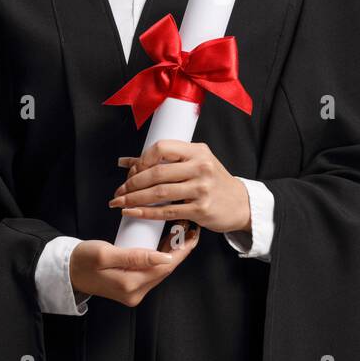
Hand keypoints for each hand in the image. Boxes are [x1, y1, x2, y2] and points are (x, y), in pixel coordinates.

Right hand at [68, 224, 199, 307]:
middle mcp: (135, 294)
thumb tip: (165, 257)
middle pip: (165, 269)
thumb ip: (135, 257)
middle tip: (188, 226)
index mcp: (130, 286)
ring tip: (180, 231)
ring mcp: (133, 293)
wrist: (67, 271)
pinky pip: (151, 271)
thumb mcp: (106, 253)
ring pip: (160, 270)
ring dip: (171, 251)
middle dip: (179, 248)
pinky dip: (160, 256)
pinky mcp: (131, 288)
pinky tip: (165, 242)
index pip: (165, 267)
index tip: (191, 232)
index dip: (181, 249)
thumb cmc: (83, 259)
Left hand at [110, 140, 251, 234]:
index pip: (162, 147)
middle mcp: (201, 167)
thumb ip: (161, 161)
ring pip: (159, 193)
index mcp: (197, 151)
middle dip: (132, 183)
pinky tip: (132, 213)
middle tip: (119, 191)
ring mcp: (202, 188)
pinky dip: (146, 213)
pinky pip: (167, 211)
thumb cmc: (212, 182)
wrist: (240, 204)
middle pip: (157, 173)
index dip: (142, 159)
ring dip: (134, 199)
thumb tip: (124, 162)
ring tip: (120, 202)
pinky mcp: (201, 209)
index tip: (131, 172)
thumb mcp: (193, 163)